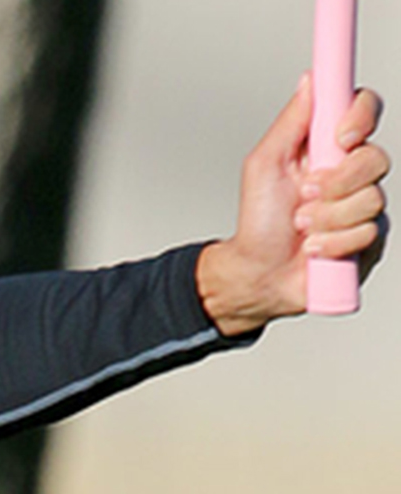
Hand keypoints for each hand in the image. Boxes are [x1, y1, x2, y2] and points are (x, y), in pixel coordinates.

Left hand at [197, 76, 388, 334]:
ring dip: (328, 218)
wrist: (259, 272)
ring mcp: (364, 204)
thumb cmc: (259, 220)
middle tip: (306, 195)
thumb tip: (310, 79)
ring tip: (302, 227)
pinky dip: (334, 242)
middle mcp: (352, 171)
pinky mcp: (371, 236)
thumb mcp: (265, 164)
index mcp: (328, 147)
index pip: (364, 111)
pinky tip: (314, 249)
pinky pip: (369, 231)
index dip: (361, 117)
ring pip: (372, 199)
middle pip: (376, 157)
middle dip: (337, 182)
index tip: (341, 137)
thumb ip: (291, 122)